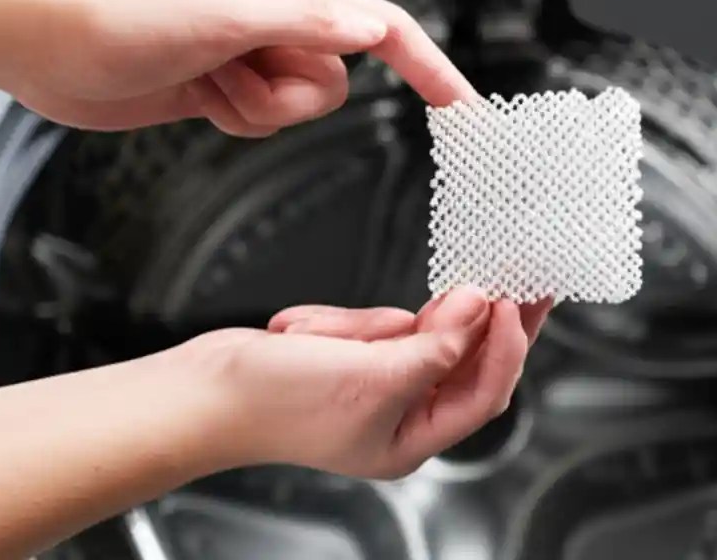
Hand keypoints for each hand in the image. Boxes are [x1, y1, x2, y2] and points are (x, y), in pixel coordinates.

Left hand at [14, 0, 477, 132]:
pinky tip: (200, 99)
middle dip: (292, 99)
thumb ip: (307, 24)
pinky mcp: (224, 87)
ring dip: (259, 113)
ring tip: (210, 86)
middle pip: (337, 82)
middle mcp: (276, 21)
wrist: (48, 41)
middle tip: (239, 79)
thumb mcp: (225, 17)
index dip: (429, 68)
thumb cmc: (123, 16)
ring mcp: (250, 56)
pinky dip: (239, 123)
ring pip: (301, 109)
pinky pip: (265, 123)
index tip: (462, 109)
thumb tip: (373, 32)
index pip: (382, 29)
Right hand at [172, 288, 551, 478]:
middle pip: (462, 361)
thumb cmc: (275, 404)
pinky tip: (303, 334)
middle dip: (469, 322)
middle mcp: (400, 416)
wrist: (204, 391)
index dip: (506, 347)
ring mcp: (375, 384)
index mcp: (412, 440)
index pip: (484, 392)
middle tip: (511, 277)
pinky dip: (348, 322)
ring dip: (375, 324)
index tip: (513, 302)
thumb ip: (433, 345)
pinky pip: (375, 324)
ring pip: (414, 333)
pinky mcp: (352, 356)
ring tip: (323, 337)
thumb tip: (480, 308)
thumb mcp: (372, 375)